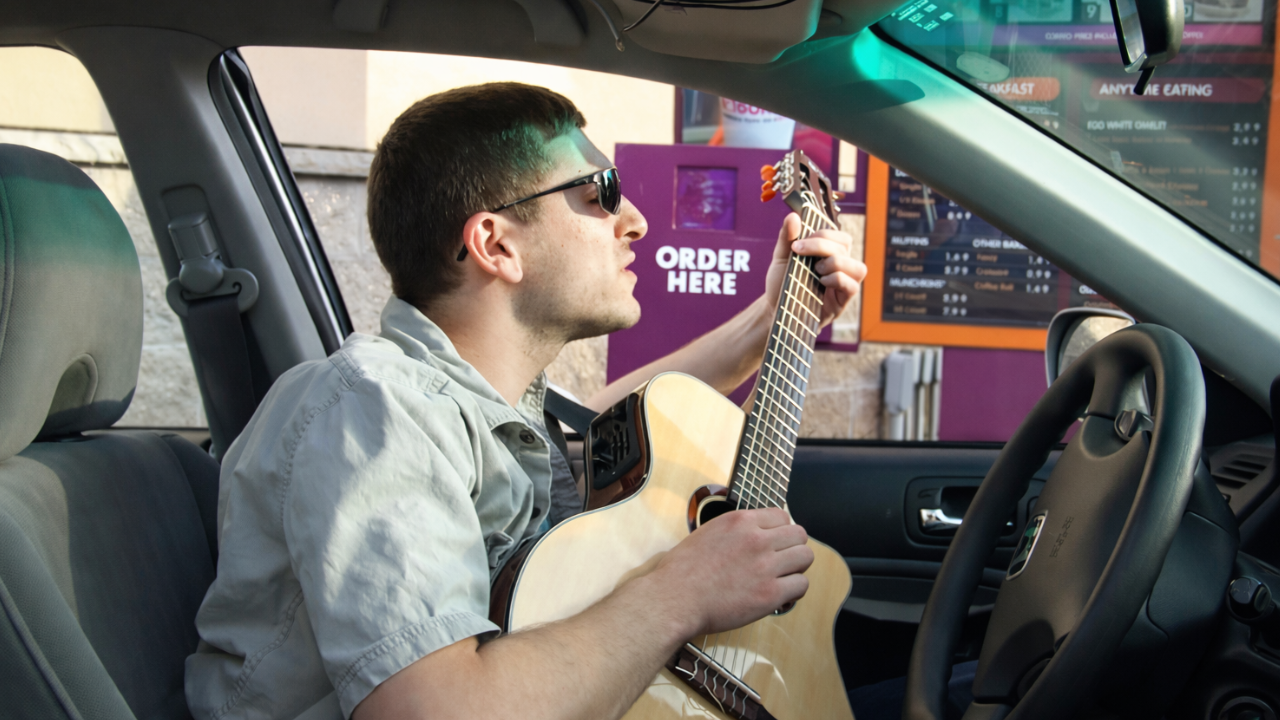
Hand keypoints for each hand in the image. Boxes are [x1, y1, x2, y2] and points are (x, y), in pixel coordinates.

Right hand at [649, 507, 813, 636]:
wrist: (674, 599)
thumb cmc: (681, 571)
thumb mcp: (706, 533)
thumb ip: (733, 531)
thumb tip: (747, 535)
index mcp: (740, 521)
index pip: (782, 515)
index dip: (780, 531)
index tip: (774, 543)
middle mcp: (756, 539)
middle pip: (799, 535)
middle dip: (792, 548)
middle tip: (781, 562)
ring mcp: (765, 566)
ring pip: (805, 557)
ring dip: (797, 568)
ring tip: (783, 578)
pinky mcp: (769, 593)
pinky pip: (801, 585)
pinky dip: (794, 591)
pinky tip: (780, 595)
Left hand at [762, 213, 867, 326]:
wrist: (774, 310)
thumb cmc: (781, 284)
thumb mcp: (780, 259)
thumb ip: (786, 238)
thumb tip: (793, 216)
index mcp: (829, 254)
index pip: (839, 236)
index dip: (822, 234)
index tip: (797, 244)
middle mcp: (840, 267)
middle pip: (847, 246)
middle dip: (822, 245)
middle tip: (799, 252)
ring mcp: (844, 285)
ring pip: (858, 267)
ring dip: (835, 263)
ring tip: (816, 271)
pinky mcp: (843, 302)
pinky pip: (853, 286)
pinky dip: (837, 280)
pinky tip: (821, 283)